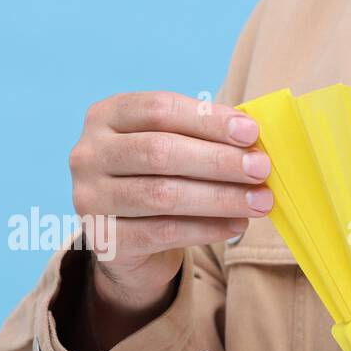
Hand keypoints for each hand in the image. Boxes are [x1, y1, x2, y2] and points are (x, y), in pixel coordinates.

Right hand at [69, 91, 272, 312]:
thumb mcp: (174, 149)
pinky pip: (165, 232)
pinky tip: (237, 224)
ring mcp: (90, 197)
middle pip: (160, 151)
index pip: (159, 109)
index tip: (251, 132)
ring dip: (220, 198)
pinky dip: (208, 228)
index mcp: (106, 117)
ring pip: (163, 195)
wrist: (129, 241)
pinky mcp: (105, 239)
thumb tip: (252, 137)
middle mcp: (89, 153)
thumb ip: (203, 137)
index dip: (208, 120)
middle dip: (219, 160)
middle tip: (261, 169)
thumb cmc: (160, 180)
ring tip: (260, 202)